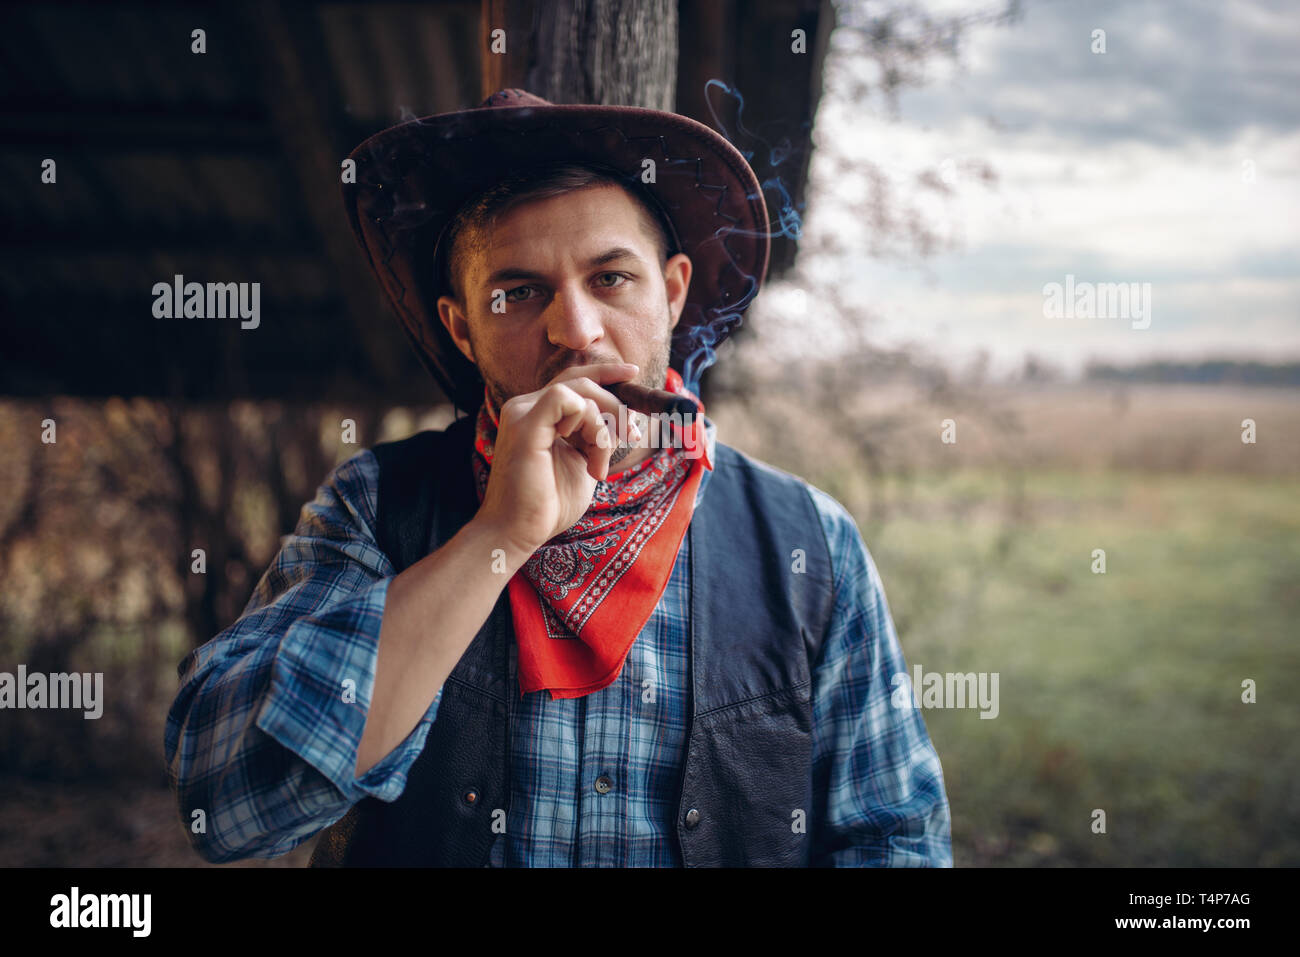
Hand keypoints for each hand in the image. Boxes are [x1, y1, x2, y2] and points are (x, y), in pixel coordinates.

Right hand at [473, 362, 642, 561]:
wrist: (517, 532)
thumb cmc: (547, 504)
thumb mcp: (582, 464)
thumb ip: (596, 439)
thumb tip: (622, 421)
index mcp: (538, 414)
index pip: (574, 379)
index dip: (606, 372)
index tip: (634, 374)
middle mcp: (526, 406)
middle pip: (583, 381)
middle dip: (616, 406)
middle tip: (631, 437)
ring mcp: (522, 413)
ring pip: (580, 390)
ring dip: (604, 427)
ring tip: (597, 465)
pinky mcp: (524, 425)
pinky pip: (566, 400)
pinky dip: (588, 424)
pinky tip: (586, 455)